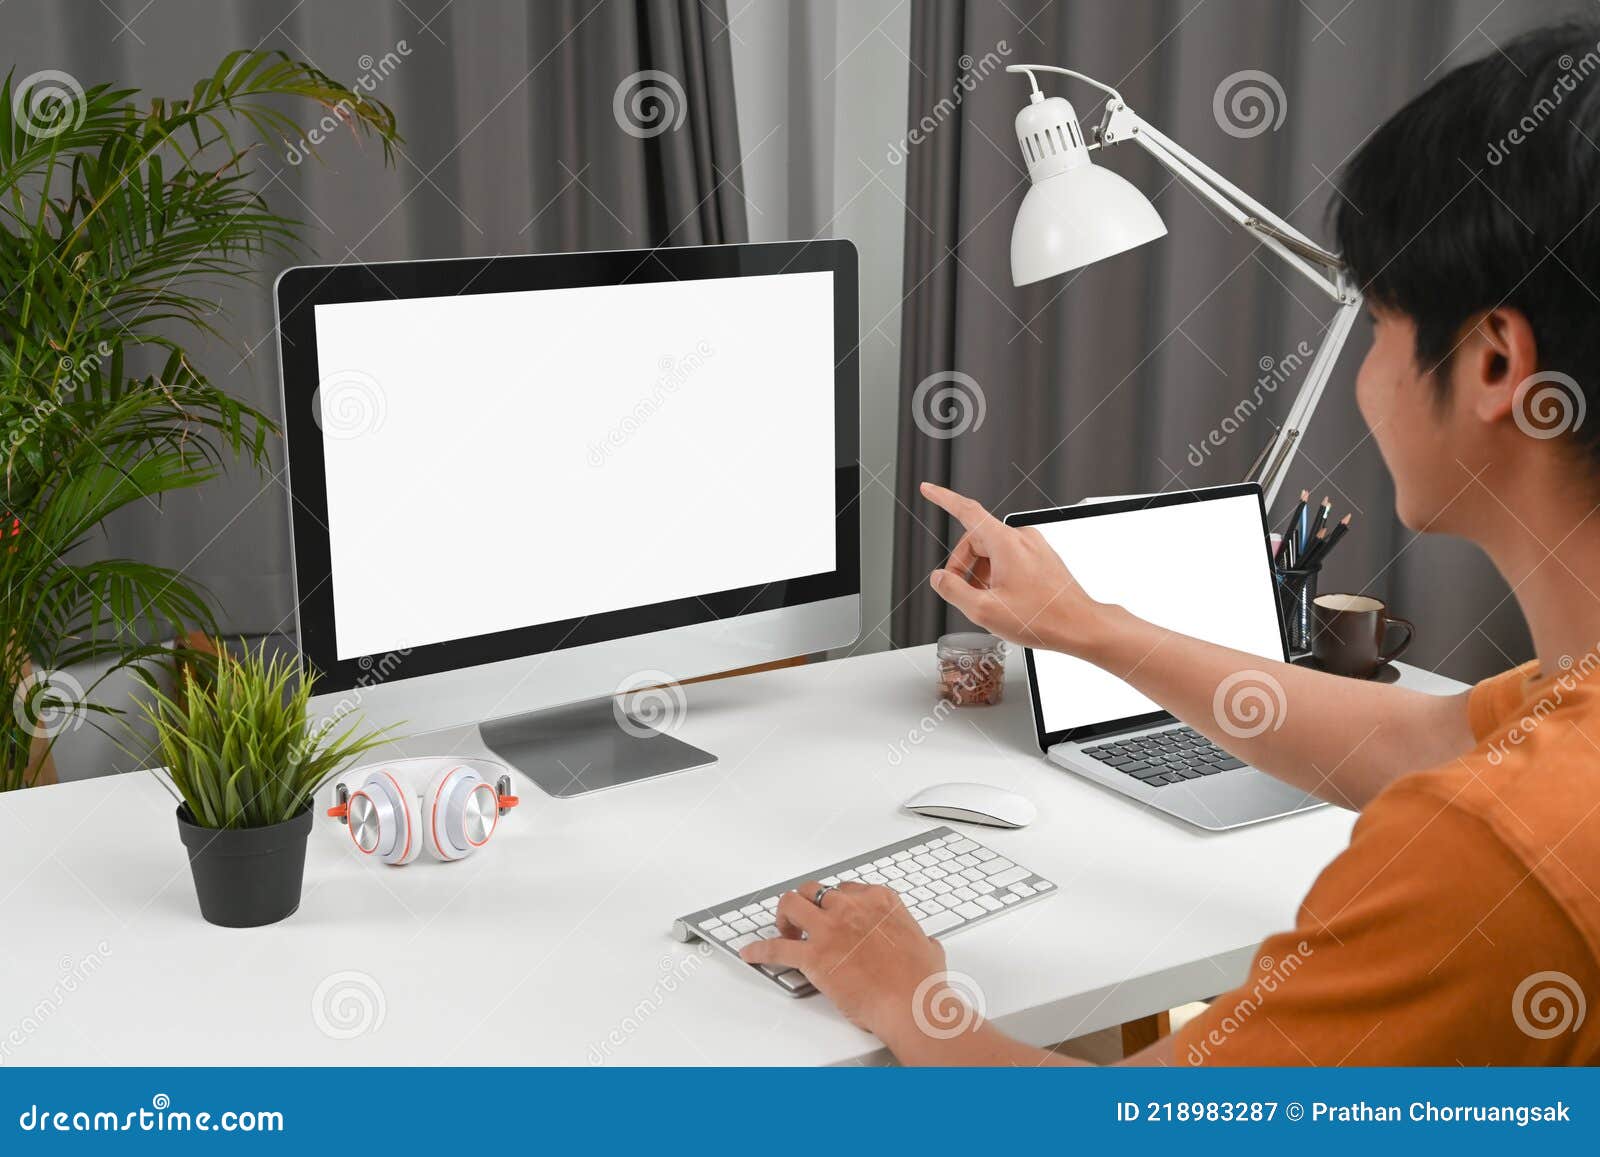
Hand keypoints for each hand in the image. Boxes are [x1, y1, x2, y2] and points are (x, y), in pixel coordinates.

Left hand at [739, 882, 948, 1039]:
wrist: (911, 1004)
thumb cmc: (920, 981)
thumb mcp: (929, 948)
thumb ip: (920, 939)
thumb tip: (925, 945)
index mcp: (879, 900)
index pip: (847, 889)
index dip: (836, 904)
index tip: (834, 915)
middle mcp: (851, 907)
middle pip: (816, 891)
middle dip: (808, 905)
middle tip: (806, 922)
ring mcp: (829, 929)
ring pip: (791, 904)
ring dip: (784, 916)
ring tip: (784, 930)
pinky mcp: (812, 956)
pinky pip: (776, 948)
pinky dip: (760, 950)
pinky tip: (751, 953)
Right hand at [920, 482, 1106, 653]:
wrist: (1081, 626)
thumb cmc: (1042, 618)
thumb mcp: (984, 610)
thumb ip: (953, 591)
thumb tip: (939, 578)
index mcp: (1005, 543)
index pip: (967, 511)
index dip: (943, 499)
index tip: (928, 489)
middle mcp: (1021, 538)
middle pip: (976, 540)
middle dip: (962, 565)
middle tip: (961, 593)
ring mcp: (1034, 547)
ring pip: (992, 552)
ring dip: (980, 574)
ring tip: (987, 603)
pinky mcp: (1042, 558)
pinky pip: (1009, 560)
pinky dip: (997, 576)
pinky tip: (1003, 601)